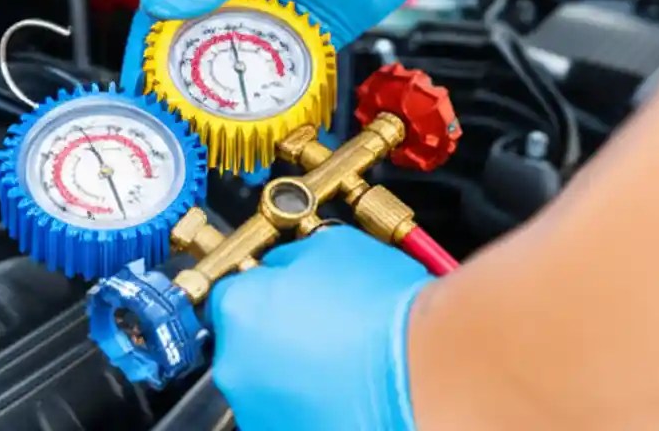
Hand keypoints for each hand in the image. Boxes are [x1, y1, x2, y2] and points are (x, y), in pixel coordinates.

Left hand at [209, 226, 433, 430]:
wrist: (427, 369)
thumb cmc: (388, 310)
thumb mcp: (332, 246)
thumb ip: (291, 258)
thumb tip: (285, 263)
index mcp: (240, 307)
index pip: (231, 293)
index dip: (263, 293)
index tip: (284, 296)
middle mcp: (236, 364)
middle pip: (244, 341)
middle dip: (275, 335)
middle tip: (320, 328)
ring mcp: (256, 409)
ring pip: (265, 382)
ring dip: (291, 371)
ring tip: (339, 360)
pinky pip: (287, 412)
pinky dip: (307, 403)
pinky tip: (343, 390)